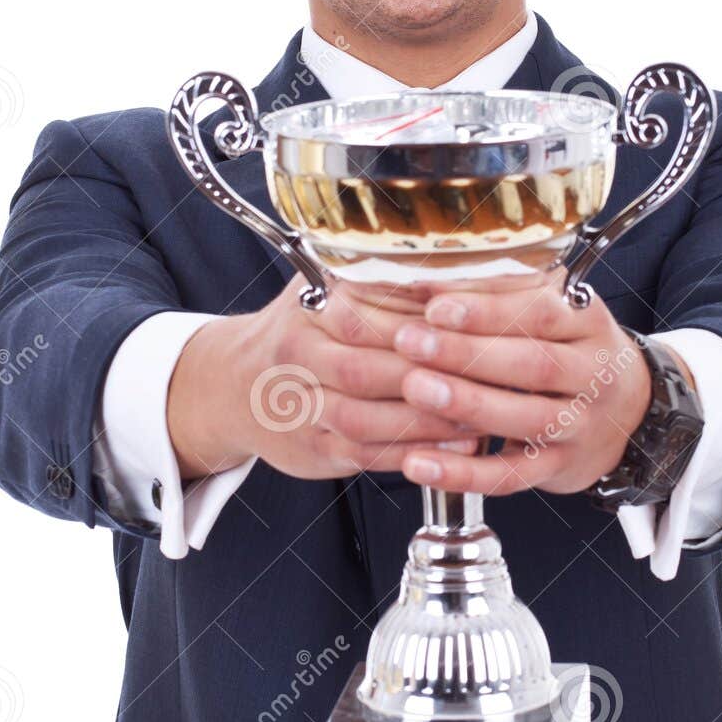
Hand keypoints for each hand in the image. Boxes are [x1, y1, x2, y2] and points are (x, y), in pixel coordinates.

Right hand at [167, 274, 478, 481]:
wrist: (234, 384)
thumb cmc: (304, 329)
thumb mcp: (331, 286)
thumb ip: (385, 279)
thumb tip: (466, 267)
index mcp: (310, 304)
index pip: (370, 313)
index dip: (425, 325)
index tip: (476, 330)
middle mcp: (297, 352)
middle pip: (367, 367)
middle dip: (430, 375)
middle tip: (486, 380)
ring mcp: (300, 405)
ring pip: (365, 417)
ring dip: (425, 422)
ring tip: (478, 418)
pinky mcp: (311, 448)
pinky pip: (365, 454)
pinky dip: (411, 454)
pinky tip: (453, 450)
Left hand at [391, 276, 655, 496]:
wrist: (629, 412)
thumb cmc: (570, 348)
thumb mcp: (552, 310)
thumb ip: (497, 295)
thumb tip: (425, 283)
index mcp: (588, 324)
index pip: (542, 314)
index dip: (488, 312)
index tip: (435, 307)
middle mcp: (591, 375)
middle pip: (534, 365)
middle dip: (469, 353)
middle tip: (411, 341)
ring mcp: (579, 426)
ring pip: (527, 419)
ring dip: (468, 405)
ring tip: (414, 389)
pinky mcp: (558, 468)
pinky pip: (511, 476)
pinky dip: (463, 474)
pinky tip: (417, 464)